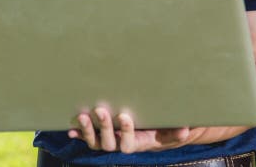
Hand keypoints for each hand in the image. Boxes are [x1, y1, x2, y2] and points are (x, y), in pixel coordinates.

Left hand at [68, 106, 193, 153]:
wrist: (157, 134)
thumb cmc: (165, 131)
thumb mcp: (173, 132)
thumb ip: (177, 132)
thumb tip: (185, 130)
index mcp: (138, 144)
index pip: (129, 143)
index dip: (126, 132)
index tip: (124, 115)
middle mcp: (122, 144)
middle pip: (109, 143)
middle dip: (104, 127)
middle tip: (100, 110)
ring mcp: (111, 141)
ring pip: (96, 142)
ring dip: (88, 131)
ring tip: (82, 116)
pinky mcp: (104, 135)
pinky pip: (89, 138)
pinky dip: (80, 134)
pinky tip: (71, 129)